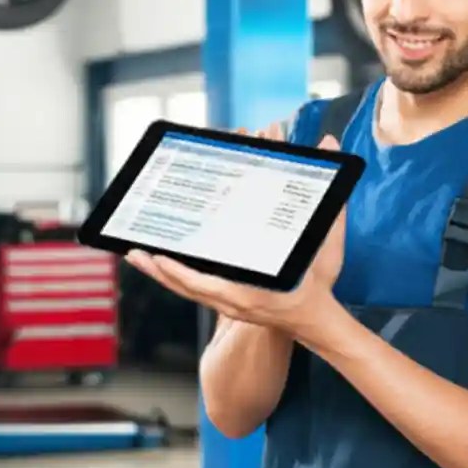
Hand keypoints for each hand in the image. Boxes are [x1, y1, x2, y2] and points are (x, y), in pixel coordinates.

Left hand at [125, 132, 349, 342]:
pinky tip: (160, 263)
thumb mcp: (330, 247)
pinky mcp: (226, 303)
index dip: (181, 272)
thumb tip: (329, 146)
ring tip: (136, 255)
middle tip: (134, 250)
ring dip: (160, 273)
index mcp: (252, 293)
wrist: (317, 321)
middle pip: (186, 287)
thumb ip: (333, 205)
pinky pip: (193, 290)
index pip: (208, 283)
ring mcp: (227, 305)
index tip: (161, 256)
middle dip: (158, 269)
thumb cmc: (319, 285)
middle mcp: (234, 301)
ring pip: (185, 290)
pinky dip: (175, 277)